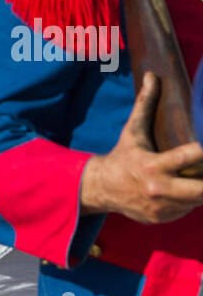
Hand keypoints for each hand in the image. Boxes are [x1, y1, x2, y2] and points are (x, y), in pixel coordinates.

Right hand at [80, 72, 202, 223]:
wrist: (103, 188)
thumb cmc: (123, 155)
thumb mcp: (133, 131)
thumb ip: (145, 104)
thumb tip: (152, 76)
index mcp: (154, 165)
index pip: (187, 157)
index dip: (201, 152)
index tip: (202, 145)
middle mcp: (160, 189)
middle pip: (200, 190)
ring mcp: (163, 208)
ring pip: (196, 201)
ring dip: (200, 189)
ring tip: (196, 174)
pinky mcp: (163, 218)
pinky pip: (187, 210)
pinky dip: (190, 200)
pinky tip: (186, 189)